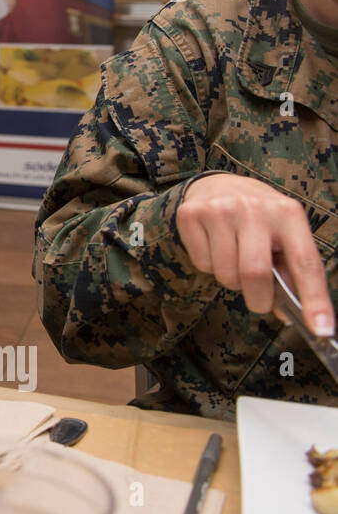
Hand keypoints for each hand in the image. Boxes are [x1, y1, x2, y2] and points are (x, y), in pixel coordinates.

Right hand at [176, 173, 333, 336]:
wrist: (218, 184)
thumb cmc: (259, 218)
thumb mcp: (283, 234)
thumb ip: (289, 272)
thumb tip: (290, 315)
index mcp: (288, 213)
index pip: (305, 263)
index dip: (315, 299)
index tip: (322, 329)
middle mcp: (255, 208)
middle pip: (255, 273)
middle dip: (258, 299)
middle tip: (259, 302)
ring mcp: (220, 209)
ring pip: (225, 274)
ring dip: (232, 280)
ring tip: (234, 260)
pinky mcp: (191, 214)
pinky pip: (202, 264)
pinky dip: (210, 267)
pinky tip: (215, 247)